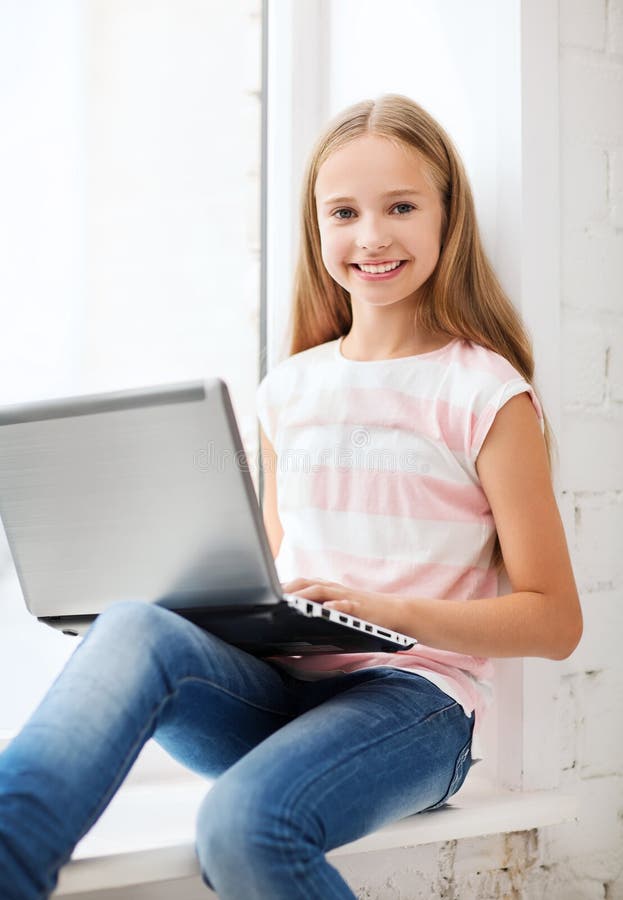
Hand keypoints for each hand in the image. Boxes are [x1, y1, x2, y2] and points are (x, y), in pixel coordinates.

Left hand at [281, 577, 409, 634]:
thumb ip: (318, 608)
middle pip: (306, 583)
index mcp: (327, 588)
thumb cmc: (361, 612)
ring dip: (305, 595)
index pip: (300, 583)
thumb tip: (293, 619)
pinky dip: (335, 606)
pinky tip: (325, 610)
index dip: (282, 586)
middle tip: (270, 597)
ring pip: (322, 591)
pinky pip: (346, 606)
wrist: (394, 612)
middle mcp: (334, 589)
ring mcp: (346, 597)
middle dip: (288, 588)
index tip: (264, 591)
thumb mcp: (337, 607)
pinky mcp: (360, 608)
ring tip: (290, 601)